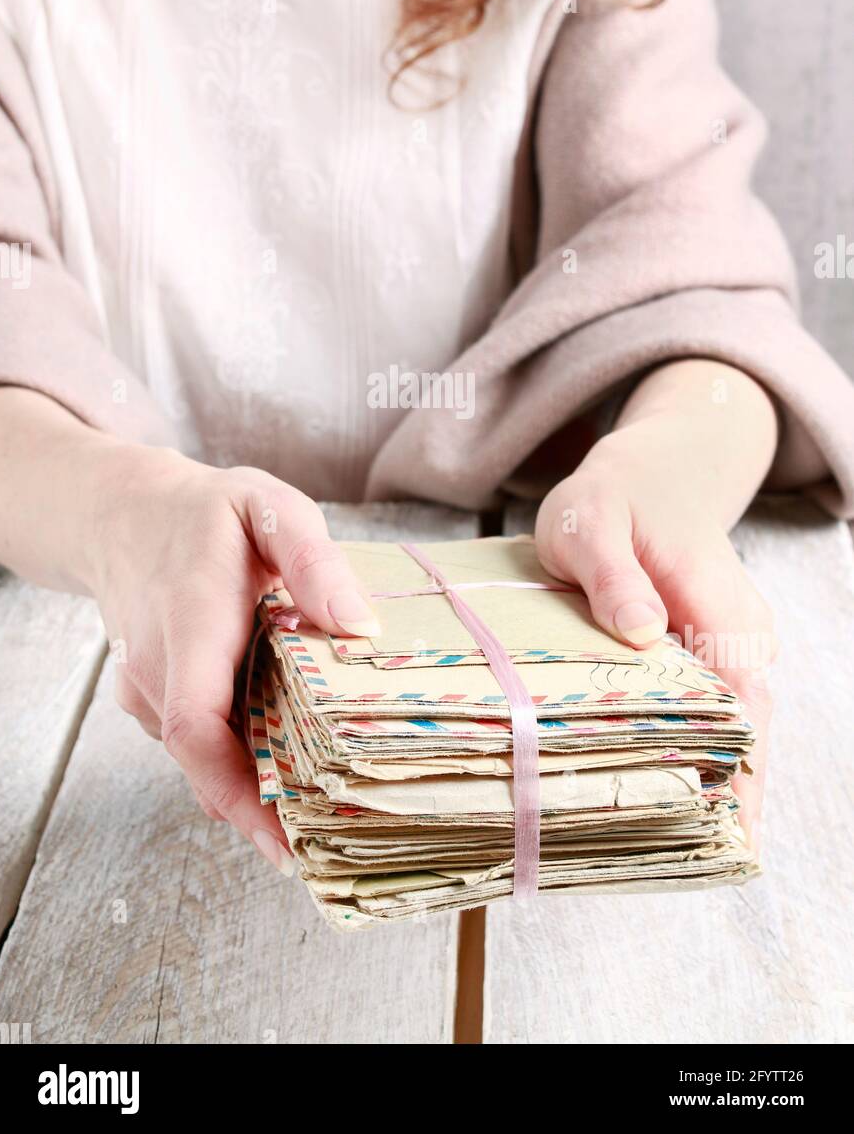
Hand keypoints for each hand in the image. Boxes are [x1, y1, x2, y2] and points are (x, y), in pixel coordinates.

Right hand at [88, 445, 380, 872]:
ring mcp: (147, 691)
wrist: (122, 514)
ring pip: (204, 758)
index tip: (284, 842)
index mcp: (191, 624)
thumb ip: (313, 560)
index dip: (237, 793)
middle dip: (266, 810)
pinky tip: (291, 759)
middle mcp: (157, 670)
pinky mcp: (152, 701)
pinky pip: (200, 741)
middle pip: (206, 762)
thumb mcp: (268, 508)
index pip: (195, 726)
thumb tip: (360, 626)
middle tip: (337, 845)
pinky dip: (241, 757)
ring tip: (328, 812)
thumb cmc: (206, 512)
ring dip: (257, 786)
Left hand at [535, 422, 775, 856]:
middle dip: (716, 806)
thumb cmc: (617, 497)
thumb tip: (644, 634)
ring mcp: (731, 654)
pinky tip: (652, 795)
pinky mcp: (709, 661)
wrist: (655, 472)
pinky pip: (707, 720)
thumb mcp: (593, 520)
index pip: (746, 719)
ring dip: (702, 789)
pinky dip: (687, 758)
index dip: (737, 786)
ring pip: (727, 737)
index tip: (722, 846)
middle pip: (742, 742)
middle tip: (670, 866)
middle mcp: (743, 645)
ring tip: (660, 851)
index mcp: (725, 618)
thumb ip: (613, 573)